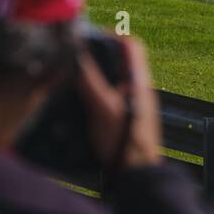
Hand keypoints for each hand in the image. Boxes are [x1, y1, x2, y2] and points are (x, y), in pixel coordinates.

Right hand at [76, 35, 161, 171]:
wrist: (138, 176)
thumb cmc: (126, 143)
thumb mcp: (102, 107)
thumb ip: (89, 80)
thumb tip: (75, 54)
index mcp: (138, 81)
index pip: (132, 45)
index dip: (112, 36)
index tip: (90, 39)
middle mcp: (138, 90)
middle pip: (120, 61)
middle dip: (98, 57)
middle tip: (77, 59)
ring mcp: (133, 105)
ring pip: (114, 80)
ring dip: (95, 77)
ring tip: (74, 79)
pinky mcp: (125, 119)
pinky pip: (110, 98)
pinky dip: (96, 95)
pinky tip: (80, 104)